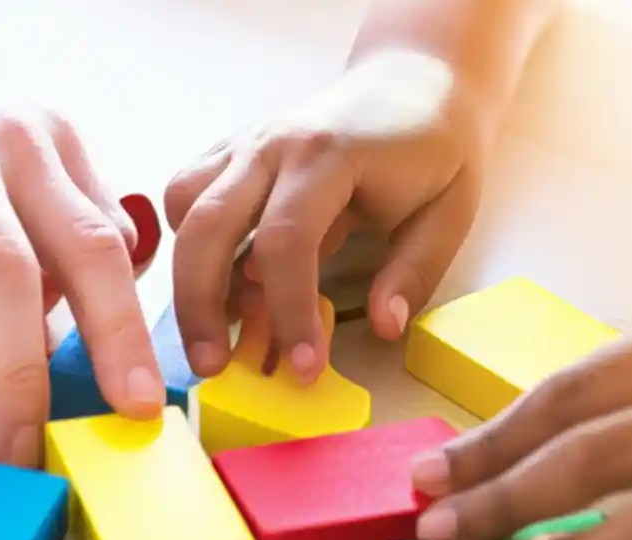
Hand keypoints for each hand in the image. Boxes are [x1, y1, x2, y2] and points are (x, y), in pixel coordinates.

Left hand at [0, 37, 162, 465]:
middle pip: (5, 270)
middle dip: (27, 376)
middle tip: (42, 454)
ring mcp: (15, 132)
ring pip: (86, 239)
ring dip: (116, 332)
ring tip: (136, 403)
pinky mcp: (57, 130)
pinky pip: (102, 217)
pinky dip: (114, 283)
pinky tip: (111, 336)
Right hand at [165, 48, 488, 383]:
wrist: (416, 79)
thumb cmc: (435, 148)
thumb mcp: (448, 213)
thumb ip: (413, 273)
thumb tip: (381, 329)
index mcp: (329, 157)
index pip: (286, 241)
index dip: (289, 312)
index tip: (303, 369)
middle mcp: (273, 145)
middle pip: (208, 227)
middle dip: (201, 305)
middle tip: (212, 368)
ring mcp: (246, 143)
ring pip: (183, 206)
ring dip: (186, 273)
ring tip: (212, 329)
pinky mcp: (232, 149)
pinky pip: (186, 192)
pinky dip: (187, 240)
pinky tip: (216, 276)